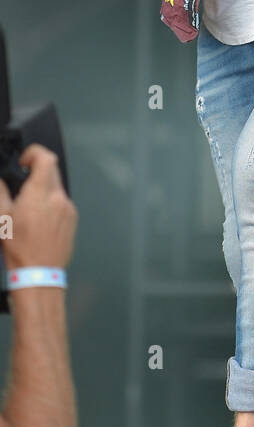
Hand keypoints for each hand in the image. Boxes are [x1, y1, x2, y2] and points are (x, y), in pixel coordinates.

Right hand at [0, 144, 77, 270]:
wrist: (40, 273)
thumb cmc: (21, 248)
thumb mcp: (1, 218)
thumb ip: (1, 192)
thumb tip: (1, 180)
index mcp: (40, 194)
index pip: (46, 158)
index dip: (34, 153)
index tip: (24, 162)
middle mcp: (58, 198)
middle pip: (52, 170)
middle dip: (37, 170)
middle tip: (24, 181)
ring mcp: (68, 208)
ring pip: (57, 186)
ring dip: (44, 187)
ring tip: (30, 203)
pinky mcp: (72, 218)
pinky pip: (62, 201)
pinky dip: (52, 201)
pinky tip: (40, 217)